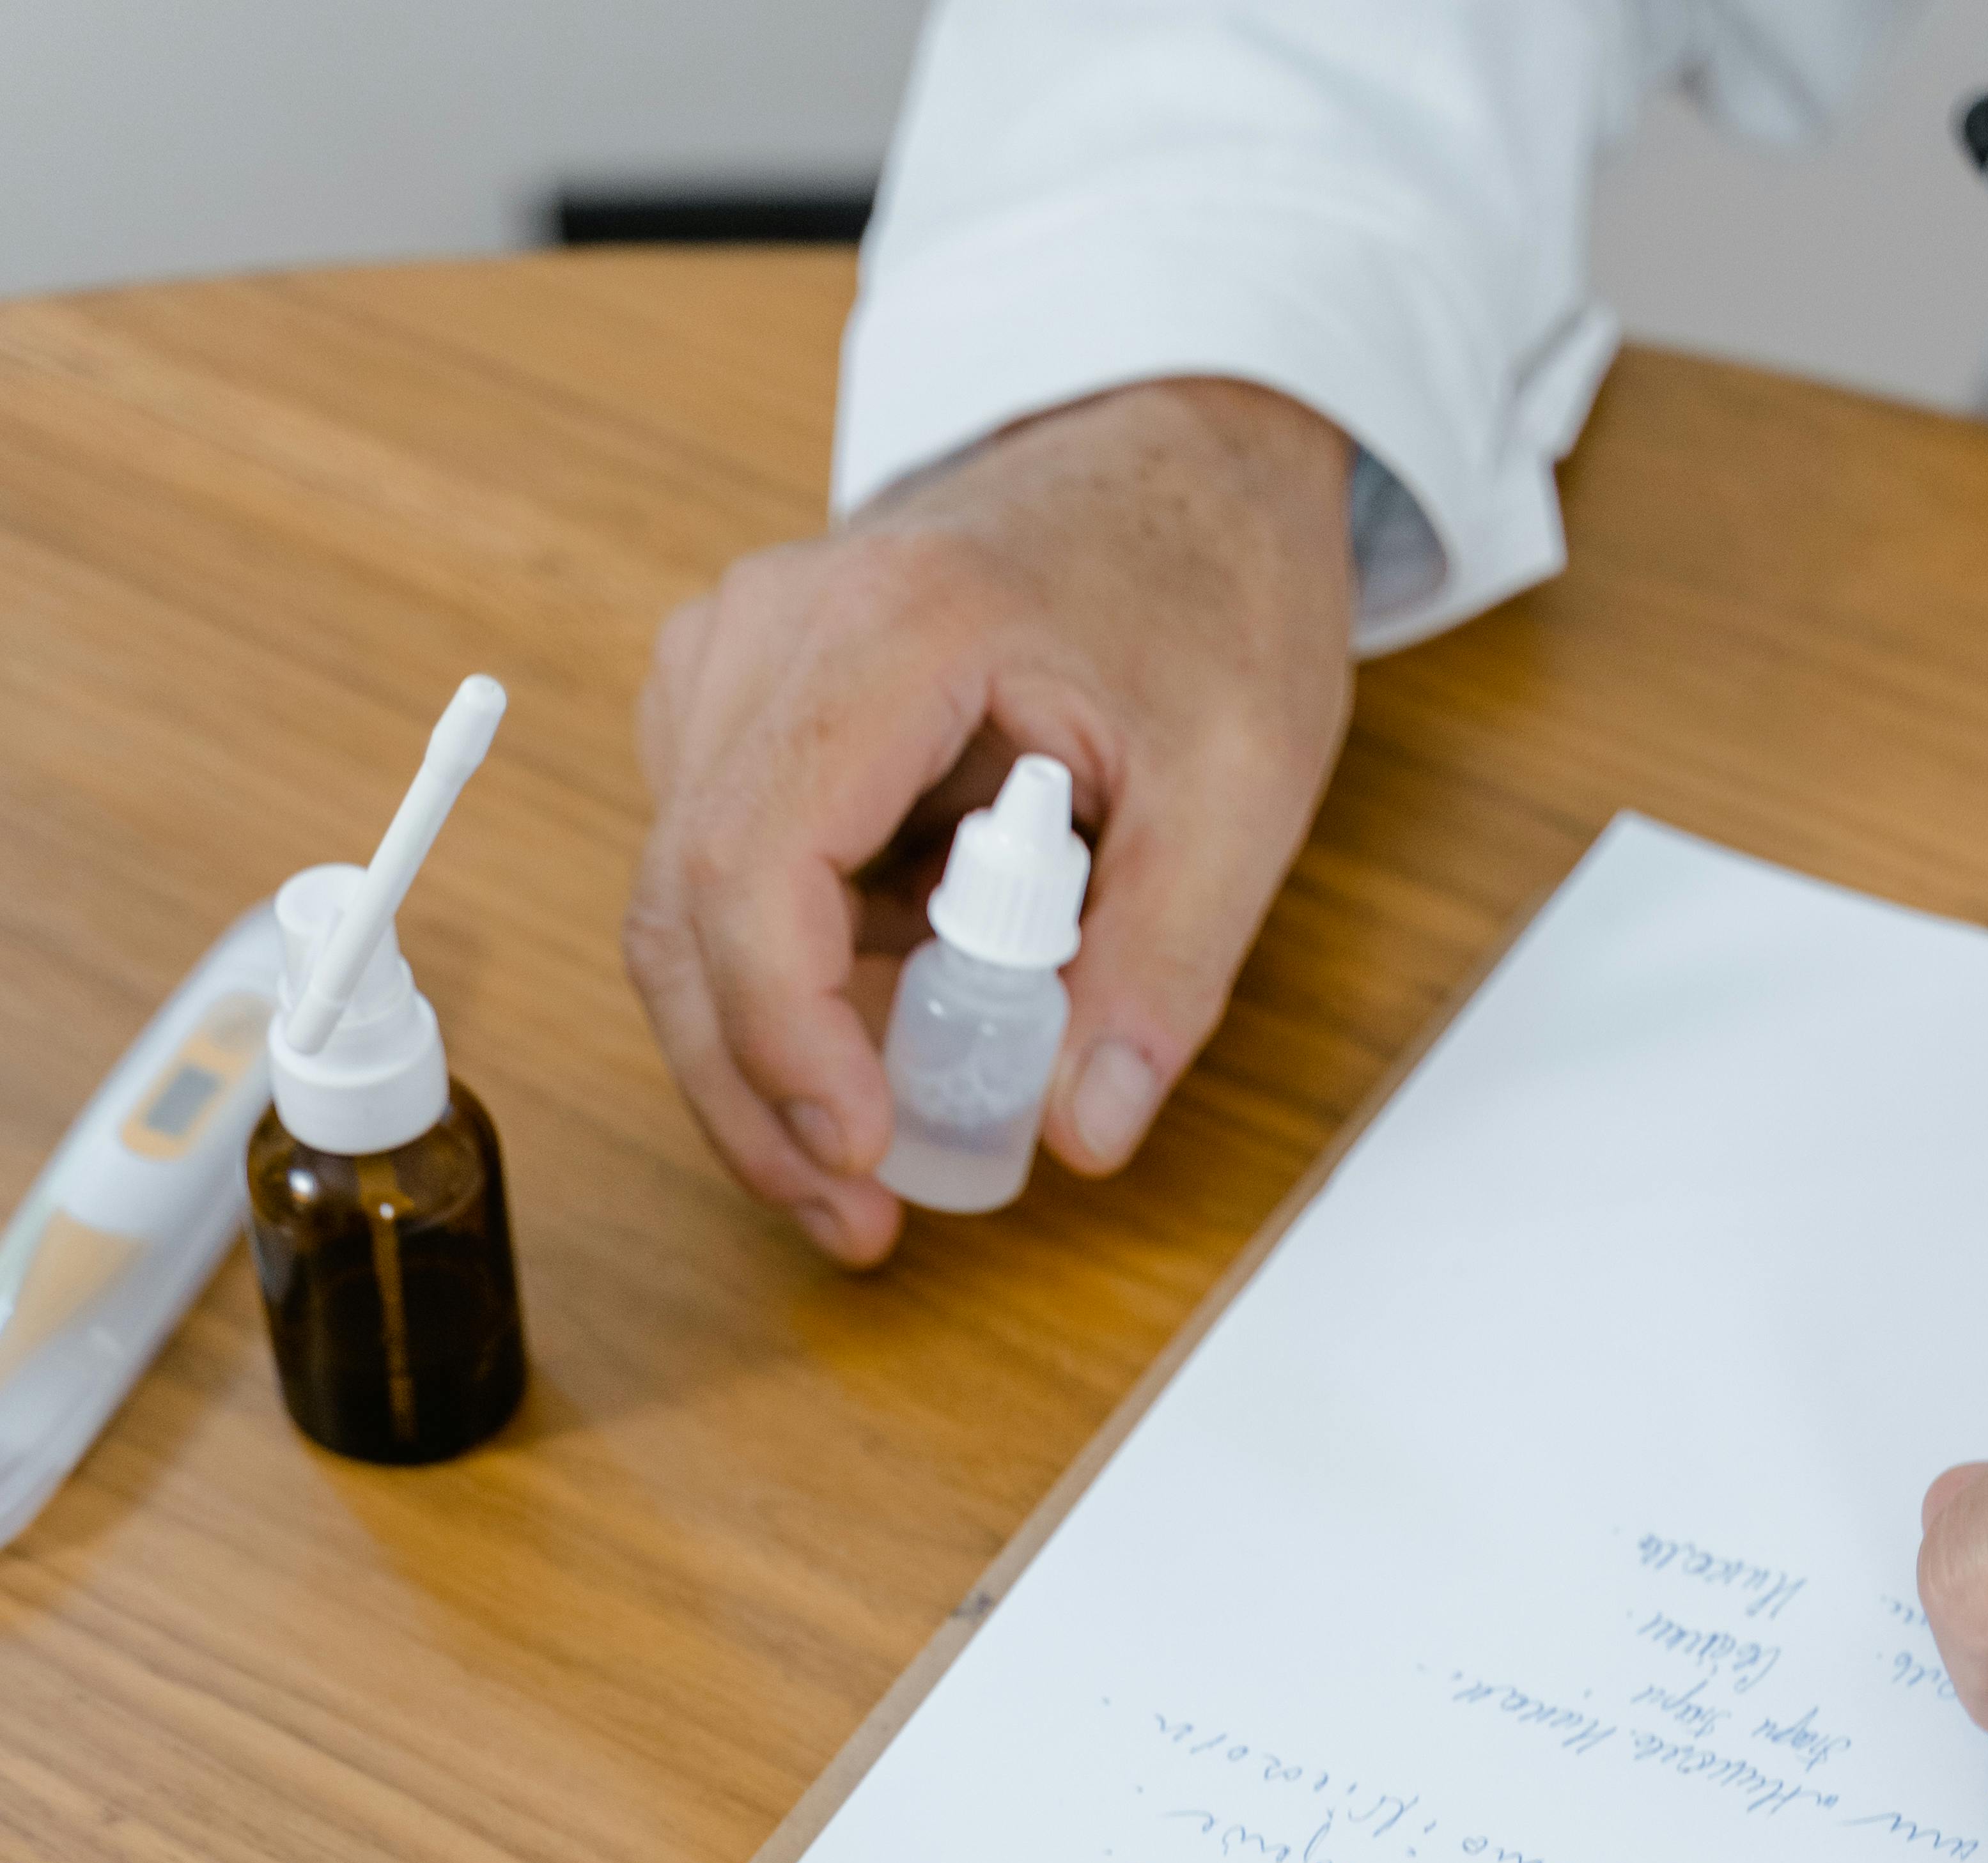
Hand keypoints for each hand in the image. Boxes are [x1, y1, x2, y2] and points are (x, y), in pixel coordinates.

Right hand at [624, 379, 1357, 1262]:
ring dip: (769, 1061)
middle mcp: (766, 635)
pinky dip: (791, 996)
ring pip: (682, 917)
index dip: (782, 1038)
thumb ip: (1170, 963)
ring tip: (895, 1155)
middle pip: (681, 911)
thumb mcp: (1246, 781)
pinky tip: (891, 1033)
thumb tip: (1089, 1132)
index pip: (749, 864)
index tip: (860, 1155)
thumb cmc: (1206, 590)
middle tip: (861, 1222)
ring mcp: (732, 669)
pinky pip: (722, 893)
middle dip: (758, 1095)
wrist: (1174, 454)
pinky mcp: (739, 717)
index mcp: (889, 627)